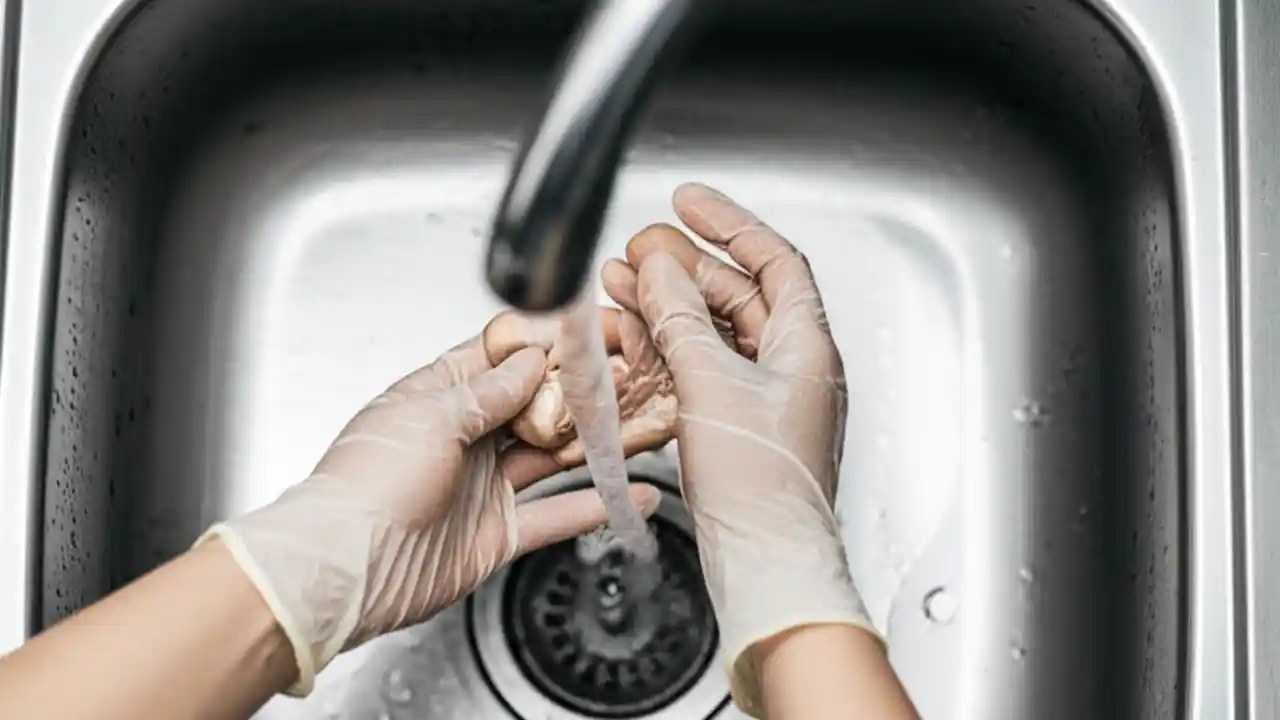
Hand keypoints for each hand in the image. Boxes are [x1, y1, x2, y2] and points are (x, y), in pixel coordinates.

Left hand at [202, 332, 660, 693]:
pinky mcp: (496, 533)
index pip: (500, 360)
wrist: (346, 569)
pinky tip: (630, 496)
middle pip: (534, 407)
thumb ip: (489, 392)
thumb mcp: (431, 417)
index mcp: (437, 397)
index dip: (546, 347)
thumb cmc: (366, 484)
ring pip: (551, 457)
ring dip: (595, 444)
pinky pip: (554, 516)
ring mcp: (482, 486)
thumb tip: (530, 362)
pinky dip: (593, 506)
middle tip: (631, 376)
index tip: (591, 334)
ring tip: (643, 426)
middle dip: (581, 393)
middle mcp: (463, 438)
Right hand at [603, 183, 876, 716]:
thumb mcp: (712, 385)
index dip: (730, 222)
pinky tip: (637, 341)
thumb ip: (682, 319)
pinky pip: (706, 367)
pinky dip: (672, 348)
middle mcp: (794, 366)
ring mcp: (769, 396)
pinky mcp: (743, 425)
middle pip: (740, 292)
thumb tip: (660, 270)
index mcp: (807, 345)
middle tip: (640, 250)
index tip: (689, 201)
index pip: (774, 258)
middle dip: (687, 266)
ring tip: (623, 285)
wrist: (768, 563)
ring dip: (671, 306)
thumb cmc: (762, 488)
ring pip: (718, 331)